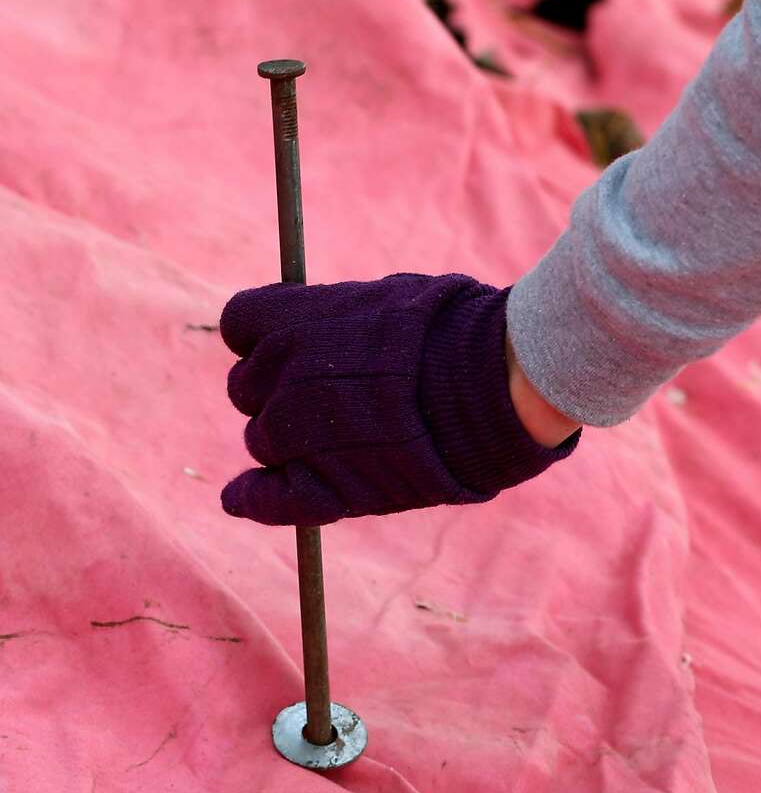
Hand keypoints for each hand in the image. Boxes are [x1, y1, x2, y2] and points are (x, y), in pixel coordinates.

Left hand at [220, 272, 578, 525]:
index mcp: (292, 320)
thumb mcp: (393, 294)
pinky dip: (253, 497)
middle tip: (328, 391)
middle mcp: (279, 376)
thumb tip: (343, 318)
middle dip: (276, 387)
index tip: (290, 339)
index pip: (240, 322)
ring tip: (344, 434)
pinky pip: (266, 498)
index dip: (264, 333)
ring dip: (289, 437)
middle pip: (246, 387)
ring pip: (263, 440)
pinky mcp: (320, 489)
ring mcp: (293, 437)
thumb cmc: (453, 329)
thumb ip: (346, 312)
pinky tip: (240, 496)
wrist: (488, 386)